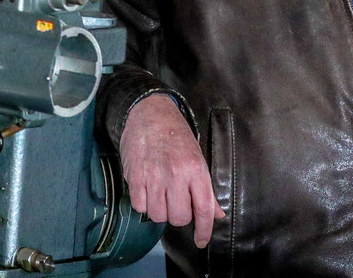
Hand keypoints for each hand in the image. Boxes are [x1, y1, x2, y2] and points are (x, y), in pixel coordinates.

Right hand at [119, 93, 224, 247]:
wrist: (149, 112)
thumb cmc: (175, 135)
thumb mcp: (197, 157)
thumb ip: (206, 189)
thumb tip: (217, 214)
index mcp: (196, 169)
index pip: (204, 209)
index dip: (204, 230)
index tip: (201, 240)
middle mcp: (176, 174)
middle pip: (180, 217)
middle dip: (179, 215)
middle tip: (176, 202)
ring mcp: (154, 176)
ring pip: (158, 215)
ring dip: (160, 210)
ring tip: (161, 195)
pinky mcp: (135, 176)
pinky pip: (140, 206)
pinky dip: (144, 203)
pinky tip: (147, 190)